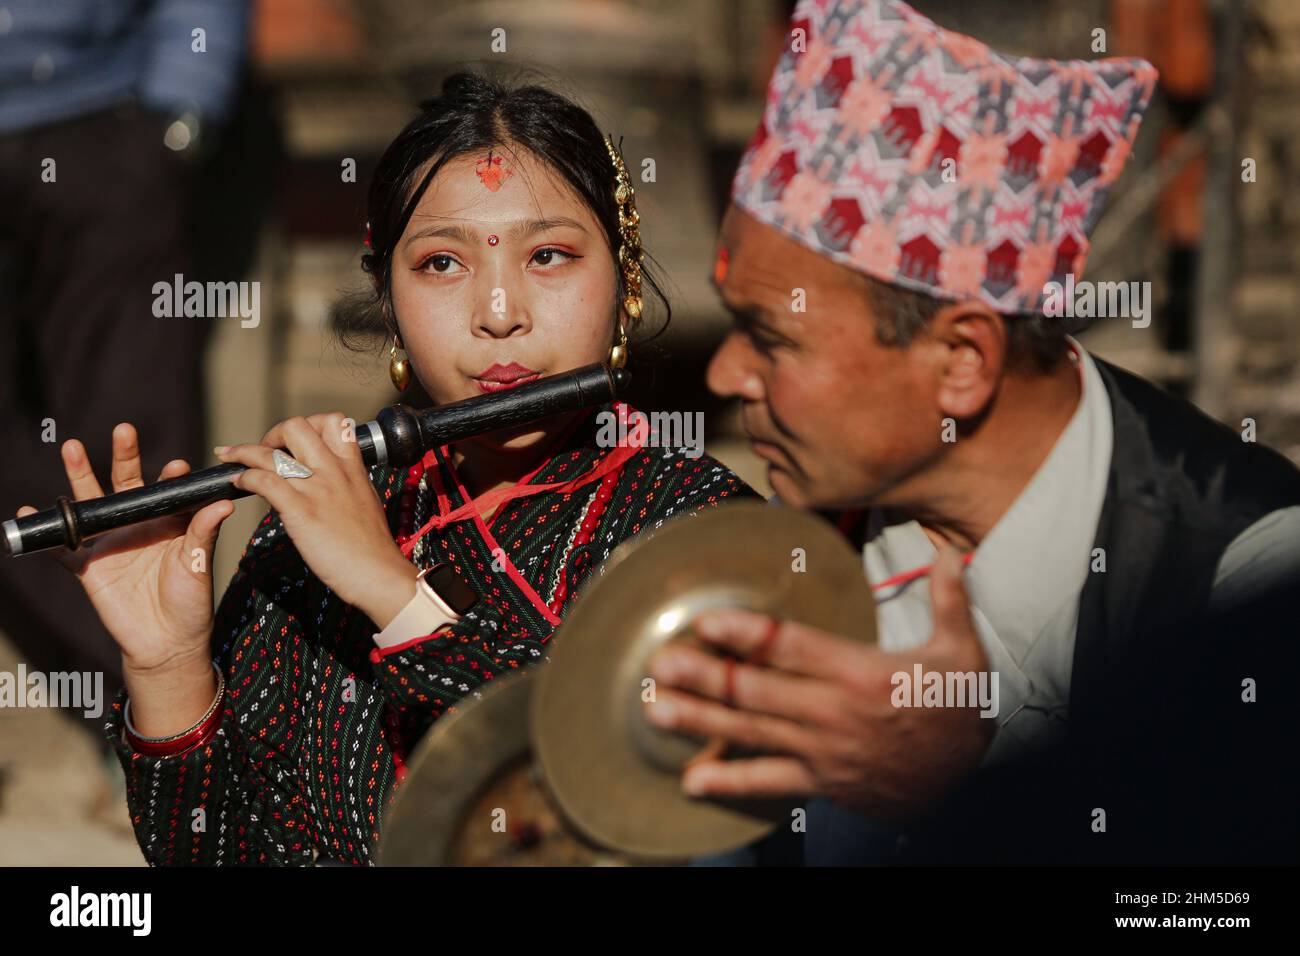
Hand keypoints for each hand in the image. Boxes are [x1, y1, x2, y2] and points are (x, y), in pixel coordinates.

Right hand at [17, 423, 230, 734]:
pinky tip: (27, 511)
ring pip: (90, 504)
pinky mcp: (88, 567)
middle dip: (124, 456)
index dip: (170, 476)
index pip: (167, 489)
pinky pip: (62, 547)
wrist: (166, 642)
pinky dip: (45, 531)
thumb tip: (224, 502)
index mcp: (168, 522)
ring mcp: (110, 542)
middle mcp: (138, 525)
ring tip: (73, 448)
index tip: (177, 465)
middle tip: (125, 430)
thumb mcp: (199, 564)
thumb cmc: (191, 601)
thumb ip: (204, 532)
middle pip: (126, 483)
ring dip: (80, 477)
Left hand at [215, 412, 416, 628]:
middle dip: (274, 433)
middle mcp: (334, 472)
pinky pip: (264, 481)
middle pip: (298, 426)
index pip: (334, 422)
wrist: (379, 574)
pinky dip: (245, 478)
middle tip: (266, 451)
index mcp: (353, 469)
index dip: (310, 424)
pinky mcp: (301, 511)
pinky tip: (238, 484)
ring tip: (230, 456)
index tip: (297, 441)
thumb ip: (346, 486)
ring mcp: (317, 490)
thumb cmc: (372, 547)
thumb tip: (326, 483)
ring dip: (244, 451)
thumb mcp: (365, 502)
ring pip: (272, 452)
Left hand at [643, 545, 993, 820]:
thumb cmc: (957, 708)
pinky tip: (692, 780)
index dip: (745, 633)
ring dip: (701, 721)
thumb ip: (949, 599)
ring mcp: (823, 751)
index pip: (792, 647)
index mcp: (860, 673)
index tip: (706, 622)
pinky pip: (769, 783)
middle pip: (758, 690)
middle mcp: (834, 713)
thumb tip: (949, 552)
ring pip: (752, 733)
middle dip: (705, 676)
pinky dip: (730, 782)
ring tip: (657, 710)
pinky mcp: (821, 782)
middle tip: (662, 663)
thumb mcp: (961, 650)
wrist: (968, 780)